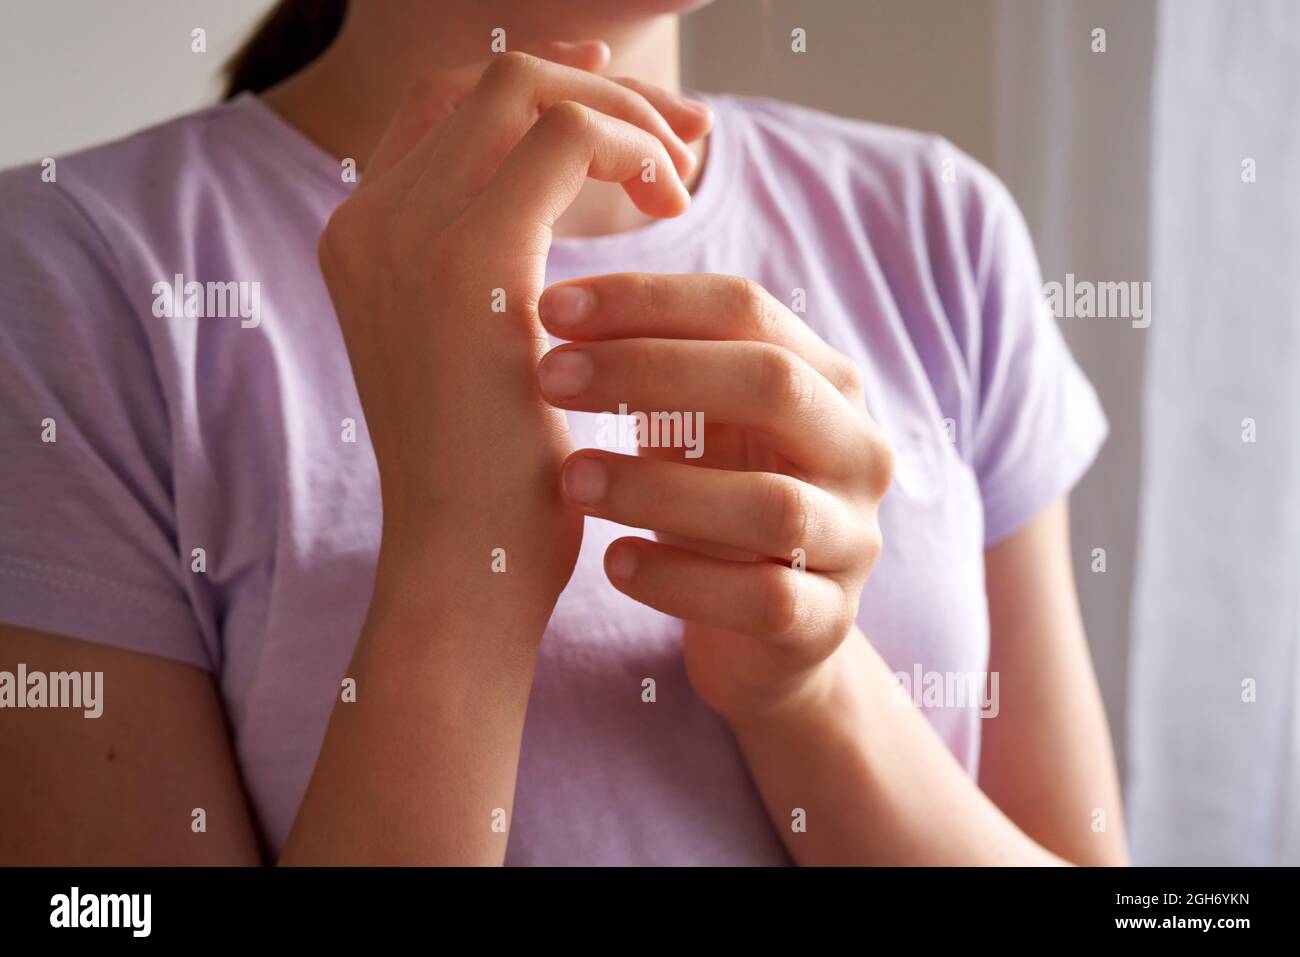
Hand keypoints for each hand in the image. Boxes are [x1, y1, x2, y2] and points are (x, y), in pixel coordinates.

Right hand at [316, 46, 711, 610]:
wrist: (461, 566)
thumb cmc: (487, 478)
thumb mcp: (481, 352)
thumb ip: (495, 269)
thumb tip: (563, 195)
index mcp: (364, 240)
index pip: (447, 108)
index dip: (541, 87)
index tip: (624, 114)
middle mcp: (368, 221)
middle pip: (484, 81)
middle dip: (594, 87)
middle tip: (677, 131)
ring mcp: (406, 234)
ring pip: (526, 90)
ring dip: (619, 113)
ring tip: (679, 171)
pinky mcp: (471, 263)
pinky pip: (566, 138)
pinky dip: (631, 149)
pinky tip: (671, 205)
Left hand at [536, 273, 892, 719]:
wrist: (766, 638)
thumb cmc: (714, 506)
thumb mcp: (697, 427)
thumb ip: (658, 368)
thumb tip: (556, 302)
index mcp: (826, 381)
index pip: (747, 309)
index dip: (647, 300)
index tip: (551, 309)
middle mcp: (857, 451)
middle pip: (772, 385)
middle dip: (651, 371)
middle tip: (549, 376)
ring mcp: (853, 541)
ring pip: (772, 505)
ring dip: (657, 486)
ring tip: (569, 478)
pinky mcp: (827, 624)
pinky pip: (764, 600)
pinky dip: (681, 580)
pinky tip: (614, 561)